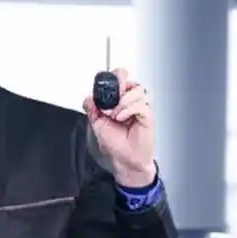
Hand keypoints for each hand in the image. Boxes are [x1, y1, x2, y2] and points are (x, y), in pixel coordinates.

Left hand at [82, 68, 156, 187]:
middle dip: (118, 89)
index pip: (119, 79)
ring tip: (114, 115)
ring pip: (136, 90)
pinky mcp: (147, 114)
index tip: (106, 85)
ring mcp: (140, 106)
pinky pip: (140, 104)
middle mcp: (130, 101)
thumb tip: (89, 98)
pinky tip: (121, 118)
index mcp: (119, 100)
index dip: (114, 78)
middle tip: (110, 102)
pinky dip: (128, 109)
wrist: (124, 159)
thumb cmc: (115, 143)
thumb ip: (92, 109)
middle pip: (129, 81)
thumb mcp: (97, 123)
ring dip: (122, 102)